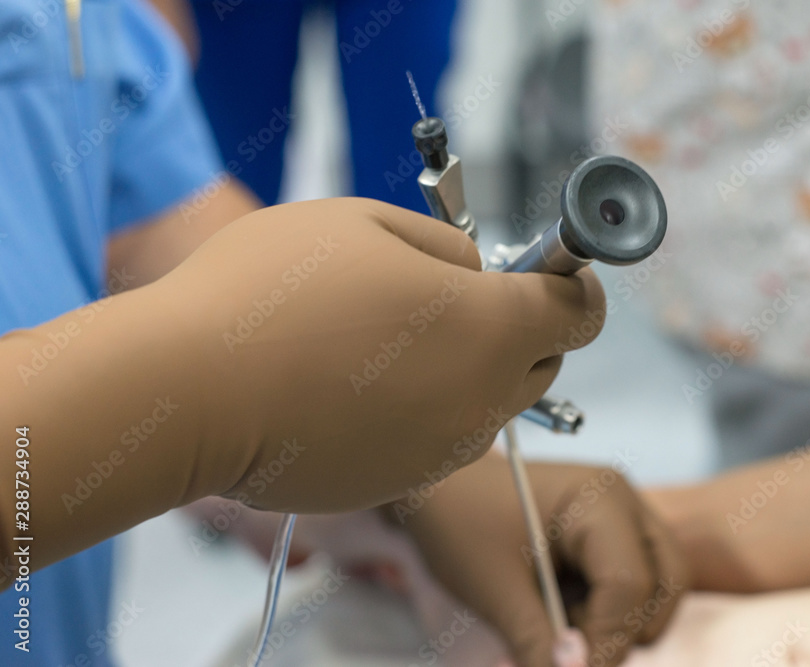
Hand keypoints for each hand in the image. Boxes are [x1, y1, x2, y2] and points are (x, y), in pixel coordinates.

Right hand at [156, 197, 605, 511]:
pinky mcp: (400, 482)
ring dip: (468, 373)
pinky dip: (424, 412)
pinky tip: (359, 388)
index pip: (579, 312)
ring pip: (489, 405)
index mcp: (488, 327)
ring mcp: (442, 450)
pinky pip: (439, 439)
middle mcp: (481, 399)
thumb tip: (475, 273)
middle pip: (541, 363)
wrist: (190, 391)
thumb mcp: (367, 223)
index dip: (570, 287)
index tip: (545, 275)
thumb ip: (446, 245)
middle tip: (455, 301)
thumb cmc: (274, 289)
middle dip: (519, 330)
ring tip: (394, 344)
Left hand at [386, 454, 687, 665]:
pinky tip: (559, 609)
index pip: (629, 583)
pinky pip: (636, 589)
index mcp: (599, 498)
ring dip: (614, 625)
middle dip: (622, 632)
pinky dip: (604, 614)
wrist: (440, 491)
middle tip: (566, 650)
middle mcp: (625, 503)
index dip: (606, 642)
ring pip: (657, 592)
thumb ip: (538, 643)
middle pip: (665, 587)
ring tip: (553, 622)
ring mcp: (625, 519)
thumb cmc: (462, 524)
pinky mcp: (615, 539)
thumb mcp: (496, 591)